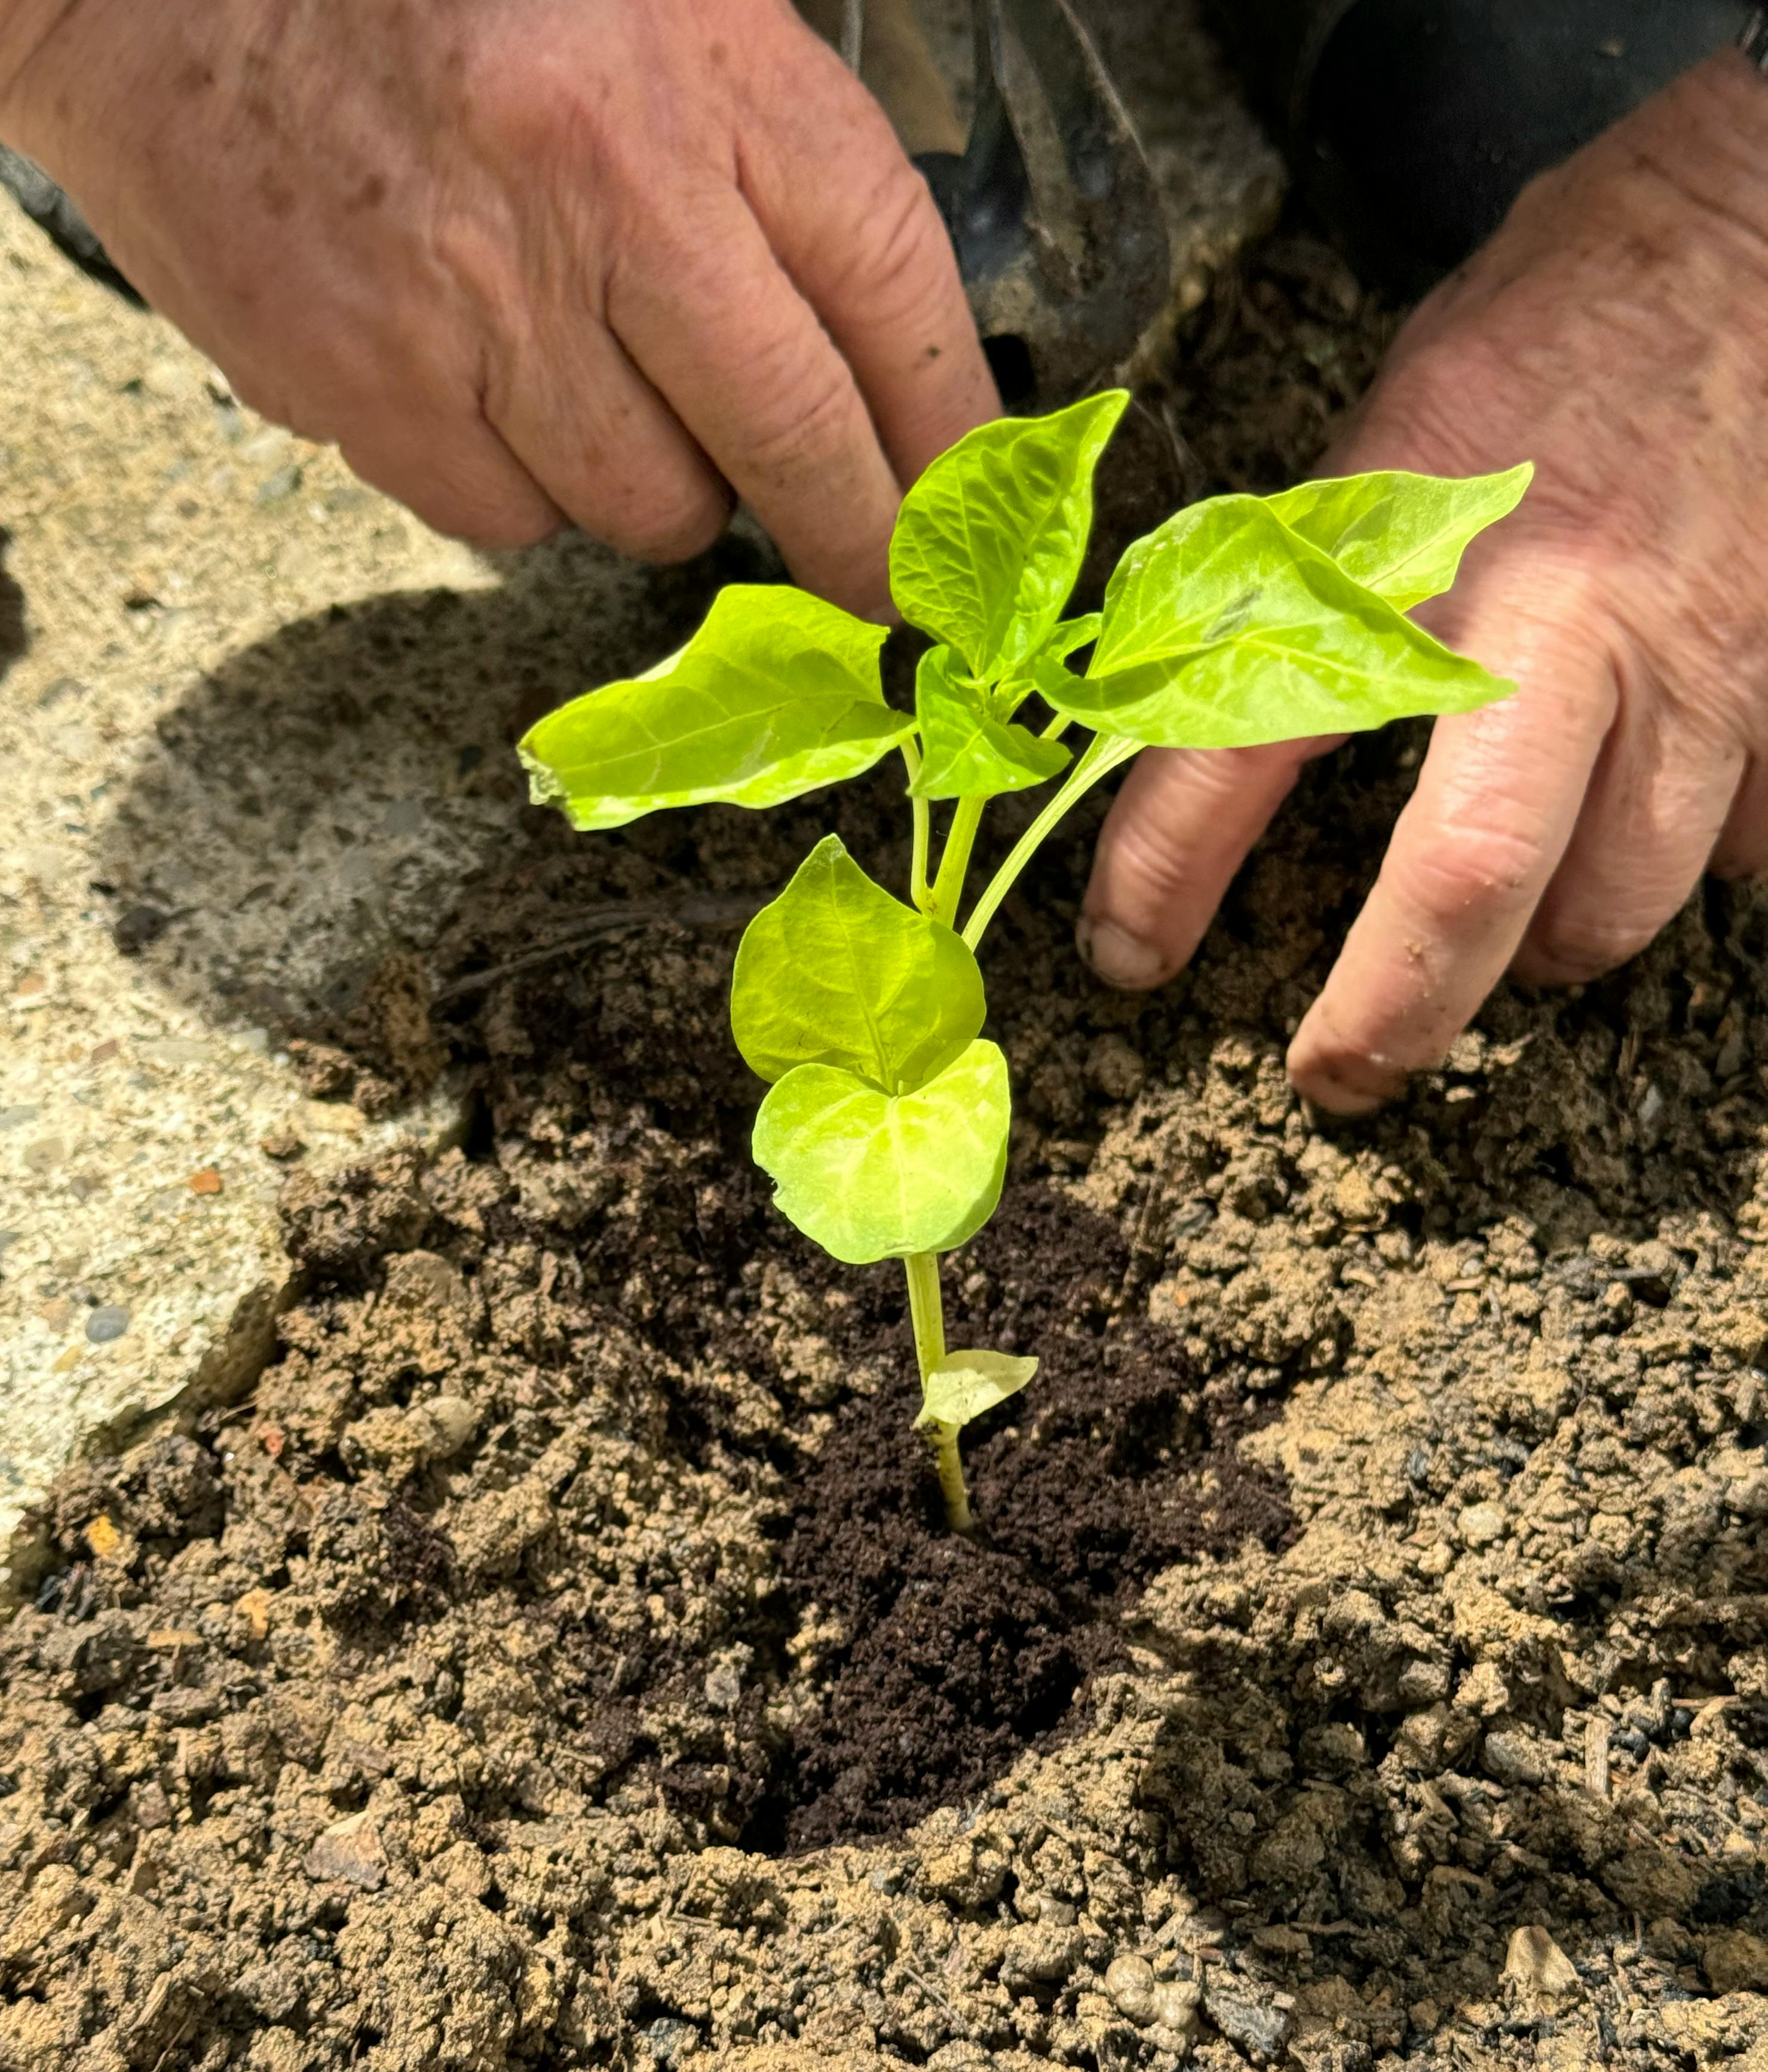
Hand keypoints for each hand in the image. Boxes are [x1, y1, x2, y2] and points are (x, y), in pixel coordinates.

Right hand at [0, 0, 995, 613]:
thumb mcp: (654, 6)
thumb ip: (769, 163)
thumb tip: (886, 371)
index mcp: (696, 74)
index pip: (890, 291)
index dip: (950, 434)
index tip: (972, 519)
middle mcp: (601, 195)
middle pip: (796, 442)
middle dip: (857, 541)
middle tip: (876, 585)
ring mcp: (479, 310)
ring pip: (651, 509)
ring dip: (660, 487)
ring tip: (602, 385)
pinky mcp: (375, 395)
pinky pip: (513, 520)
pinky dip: (525, 487)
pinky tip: (488, 386)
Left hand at [1077, 49, 1767, 1110]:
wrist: (1750, 239)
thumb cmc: (1547, 336)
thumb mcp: (1381, 441)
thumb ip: (1295, 587)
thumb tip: (1174, 725)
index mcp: (1426, 541)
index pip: (1248, 737)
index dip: (1167, 870)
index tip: (1126, 956)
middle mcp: (1568, 619)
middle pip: (1469, 883)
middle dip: (1391, 1012)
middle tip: (1334, 1073)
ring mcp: (1702, 663)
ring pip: (1615, 900)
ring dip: (1538, 952)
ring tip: (1495, 939)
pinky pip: (1741, 848)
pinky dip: (1676, 869)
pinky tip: (1632, 829)